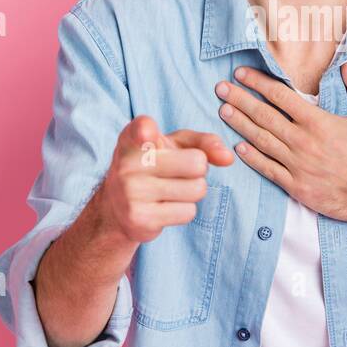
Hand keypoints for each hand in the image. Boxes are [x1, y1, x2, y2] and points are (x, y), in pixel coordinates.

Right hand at [99, 115, 234, 243]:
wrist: (118, 208)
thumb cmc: (155, 166)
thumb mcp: (176, 145)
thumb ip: (205, 142)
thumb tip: (228, 158)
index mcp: (133, 138)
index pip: (141, 128)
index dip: (146, 130)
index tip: (147, 134)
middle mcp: (127, 163)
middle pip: (196, 163)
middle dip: (199, 169)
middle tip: (178, 172)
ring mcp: (131, 192)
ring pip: (197, 189)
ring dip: (193, 191)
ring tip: (171, 189)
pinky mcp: (139, 218)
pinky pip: (188, 212)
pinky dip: (184, 210)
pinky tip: (164, 207)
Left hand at [214, 56, 346, 222]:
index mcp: (319, 122)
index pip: (280, 96)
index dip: (258, 83)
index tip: (241, 74)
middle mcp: (303, 142)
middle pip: (264, 116)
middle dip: (240, 100)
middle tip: (220, 88)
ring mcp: (298, 166)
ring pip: (262, 141)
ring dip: (240, 124)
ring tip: (223, 111)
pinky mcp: (297, 187)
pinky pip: (268, 170)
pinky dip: (252, 158)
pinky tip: (238, 147)